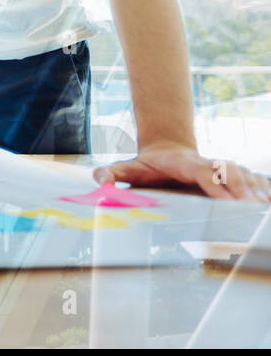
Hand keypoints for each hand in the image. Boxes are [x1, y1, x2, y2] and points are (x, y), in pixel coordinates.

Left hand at [94, 140, 270, 201]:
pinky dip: (262, 187)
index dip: (216, 182)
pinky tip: (269, 199)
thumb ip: (112, 173)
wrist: (165, 150)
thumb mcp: (126, 167)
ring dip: (255, 188)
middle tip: (253, 206)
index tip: (227, 197)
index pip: (204, 170)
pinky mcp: (228, 176)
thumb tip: (100, 181)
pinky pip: (251, 180)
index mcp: (185, 163)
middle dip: (242, 187)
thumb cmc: (147, 165)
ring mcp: (219, 168)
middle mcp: (206, 164)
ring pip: (243, 174)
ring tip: (265, 204)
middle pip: (229, 171)